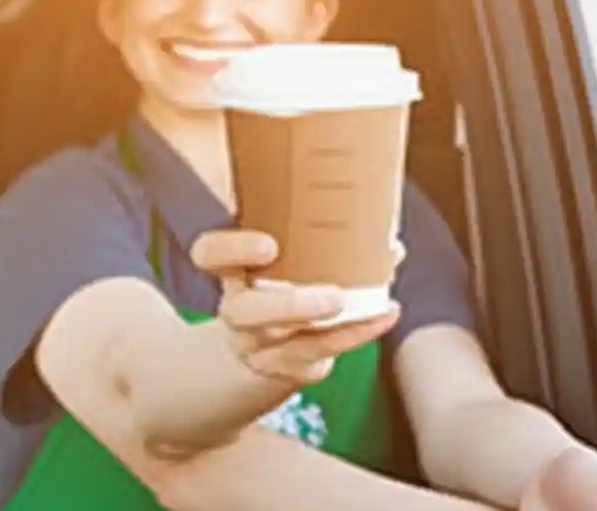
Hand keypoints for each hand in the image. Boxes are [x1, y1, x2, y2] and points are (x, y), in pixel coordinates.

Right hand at [190, 229, 399, 385]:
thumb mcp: (279, 259)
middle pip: (245, 312)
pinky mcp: (288, 365)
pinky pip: (322, 351)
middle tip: (334, 298)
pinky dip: (360, 332)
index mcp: (230, 271)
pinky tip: (386, 314)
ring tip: (377, 309)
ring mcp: (260, 344)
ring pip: (289, 341)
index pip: (210, 255)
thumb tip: (382, 231)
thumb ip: (315, 237)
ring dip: (336, 327)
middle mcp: (238, 311)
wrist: (260, 347)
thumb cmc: (277, 283)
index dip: (231, 251)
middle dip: (289, 307)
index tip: (268, 246)